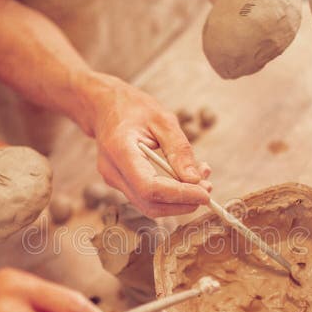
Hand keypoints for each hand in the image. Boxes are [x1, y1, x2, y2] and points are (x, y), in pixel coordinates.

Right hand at [87, 74, 211, 217]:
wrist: (104, 106)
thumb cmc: (133, 108)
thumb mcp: (163, 119)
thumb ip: (179, 150)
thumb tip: (195, 180)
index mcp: (120, 150)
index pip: (149, 187)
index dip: (179, 195)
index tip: (204, 194)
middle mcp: (112, 171)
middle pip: (149, 203)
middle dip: (182, 203)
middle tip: (207, 191)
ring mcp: (113, 180)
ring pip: (148, 204)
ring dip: (178, 201)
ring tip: (201, 182)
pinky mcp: (120, 183)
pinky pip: (146, 197)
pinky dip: (169, 194)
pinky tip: (185, 180)